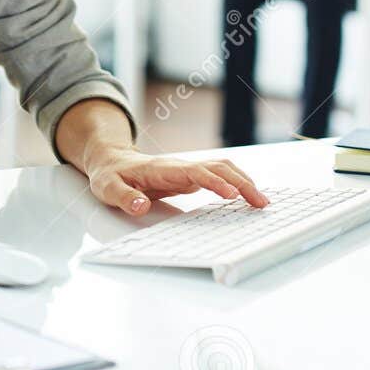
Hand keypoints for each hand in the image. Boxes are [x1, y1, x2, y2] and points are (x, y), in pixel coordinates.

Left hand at [82, 146, 269, 216]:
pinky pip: (219, 177)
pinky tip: (247, 196)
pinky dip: (237, 183)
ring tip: (261, 201)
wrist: (111, 161)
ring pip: (223, 170)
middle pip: (218, 168)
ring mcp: (187, 171)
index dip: (215, 183)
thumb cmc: (110, 175)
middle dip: (242, 183)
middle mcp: (180, 166)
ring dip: (244, 182)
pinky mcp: (190, 177)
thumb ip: (124, 197)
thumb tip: (140, 207)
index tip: (232, 196)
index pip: (196, 172)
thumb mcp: (107, 188)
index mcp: (163, 169)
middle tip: (260, 203)